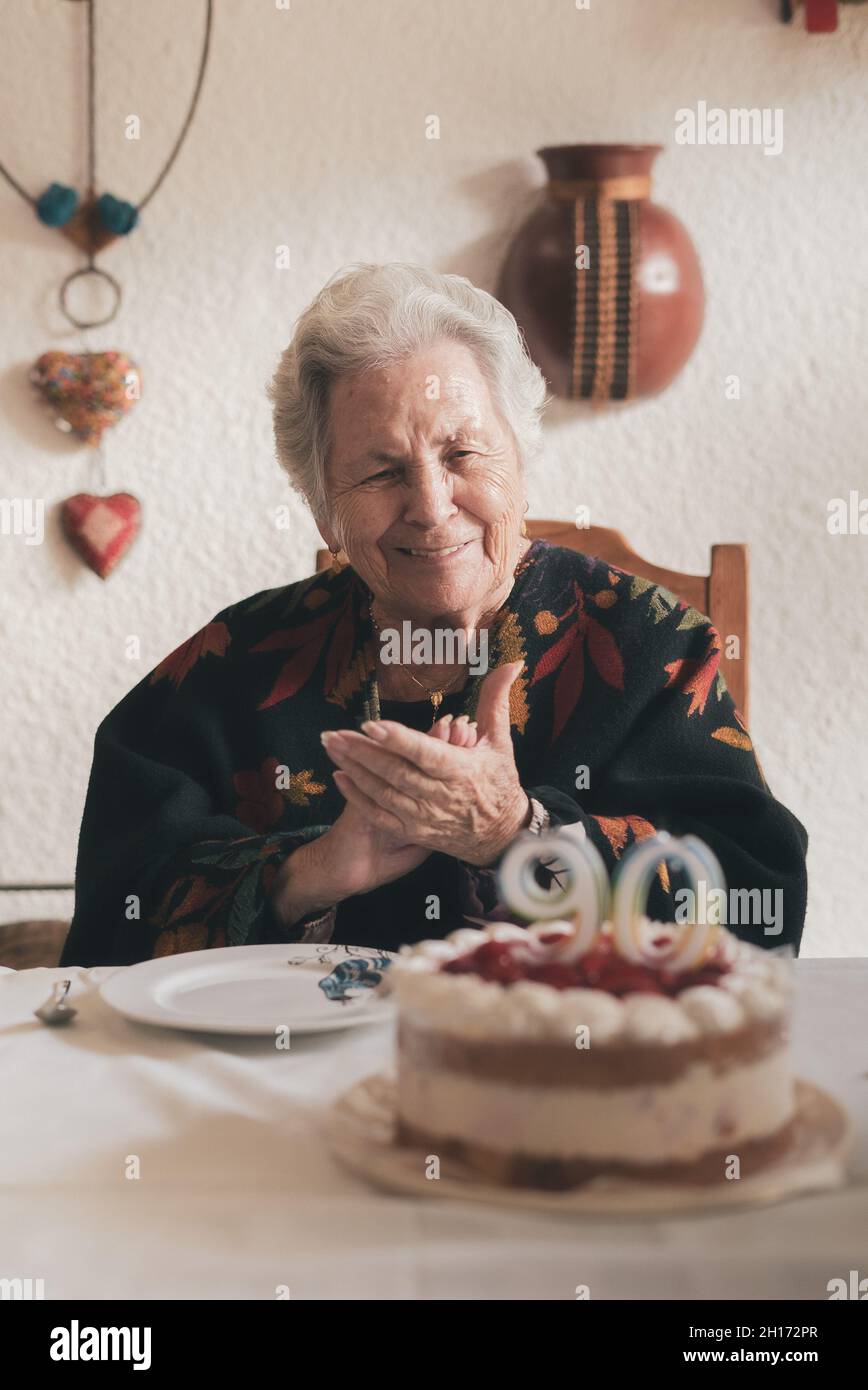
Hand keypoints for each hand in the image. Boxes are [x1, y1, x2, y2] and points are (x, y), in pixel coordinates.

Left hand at [320, 661, 530, 866]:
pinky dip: (357, 797)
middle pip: (395, 772)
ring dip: (354, 769)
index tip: (371, 725)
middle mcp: (440, 795)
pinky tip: (339, 776)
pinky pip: (379, 815)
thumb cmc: (498, 781)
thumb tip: (511, 663)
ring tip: (331, 746)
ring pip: (382, 793)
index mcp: (460, 770)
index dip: (398, 740)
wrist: (500, 834)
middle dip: (362, 752)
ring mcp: (424, 816)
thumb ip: (496, 700)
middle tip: (334, 733)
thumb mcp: (500, 740)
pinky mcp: (413, 831)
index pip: (426, 753)